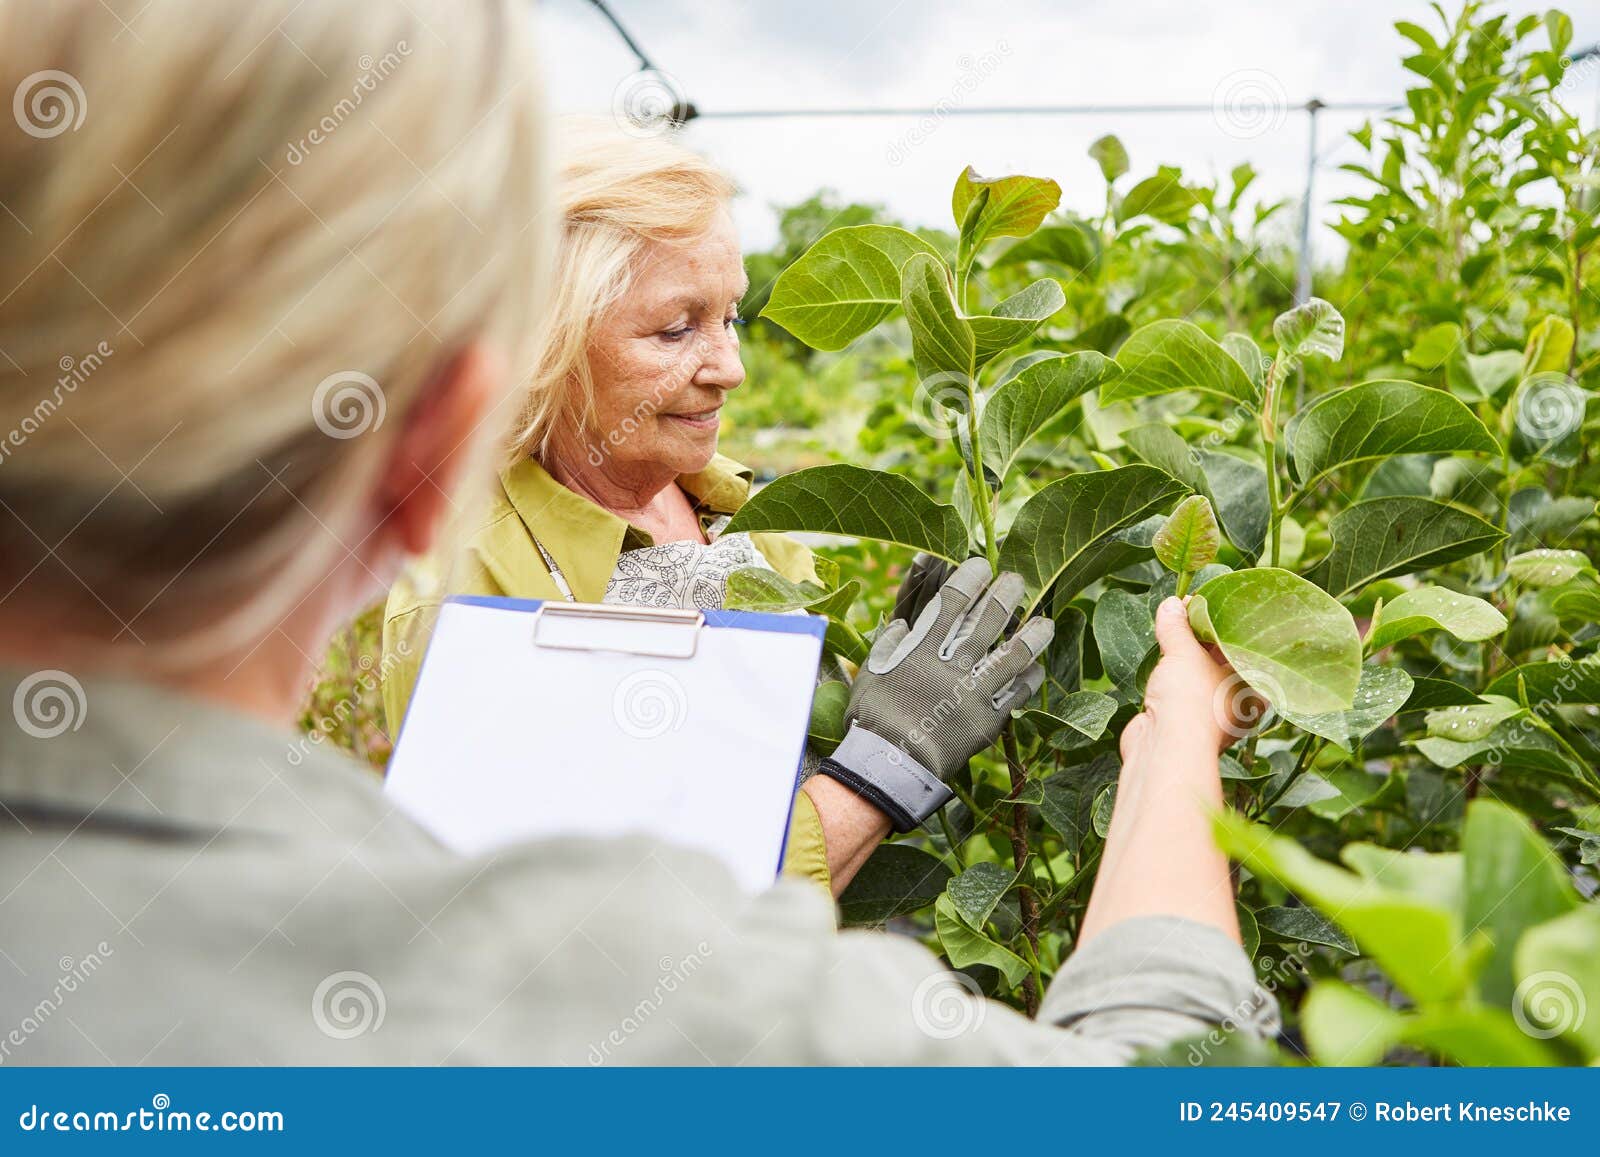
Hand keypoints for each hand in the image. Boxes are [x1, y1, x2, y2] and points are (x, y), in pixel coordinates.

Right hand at [819, 558, 1052, 831]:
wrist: (891, 763)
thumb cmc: (874, 716)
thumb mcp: (871, 671)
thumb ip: (888, 644)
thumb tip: (902, 624)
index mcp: (922, 648)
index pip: (953, 601)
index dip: (971, 579)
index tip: (982, 565)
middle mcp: (953, 665)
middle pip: (988, 620)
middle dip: (1006, 595)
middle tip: (1018, 580)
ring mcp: (975, 692)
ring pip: (1014, 655)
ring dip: (1032, 636)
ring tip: (1045, 623)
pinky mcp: (988, 719)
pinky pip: (1016, 694)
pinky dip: (1028, 678)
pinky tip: (1036, 668)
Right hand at [1120, 596, 1259, 764]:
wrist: (1164, 748)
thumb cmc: (1191, 702)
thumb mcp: (1184, 652)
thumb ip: (1178, 626)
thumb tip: (1171, 604)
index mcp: (1253, 686)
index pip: (1242, 643)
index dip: (1223, 620)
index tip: (1204, 600)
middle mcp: (1236, 701)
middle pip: (1220, 657)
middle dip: (1201, 634)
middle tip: (1185, 607)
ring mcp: (1209, 712)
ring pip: (1198, 672)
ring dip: (1184, 652)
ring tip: (1170, 624)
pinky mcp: (1183, 719)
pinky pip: (1179, 686)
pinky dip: (1171, 671)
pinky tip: (1161, 654)